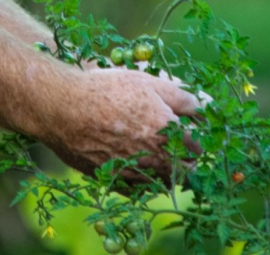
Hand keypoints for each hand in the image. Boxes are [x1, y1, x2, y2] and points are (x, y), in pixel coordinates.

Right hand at [39, 66, 204, 184]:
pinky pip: (135, 186)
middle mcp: (155, 161)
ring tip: (152, 149)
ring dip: (162, 169)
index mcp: (169, 136)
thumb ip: (182, 97)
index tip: (191, 130)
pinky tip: (131, 158)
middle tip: (175, 143)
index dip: (197, 139)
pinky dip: (139, 177)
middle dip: (184, 159)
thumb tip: (205, 106)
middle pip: (182, 171)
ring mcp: (133, 175)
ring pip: (159, 181)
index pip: (198, 149)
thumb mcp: (149, 83)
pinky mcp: (112, 181)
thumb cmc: (108, 90)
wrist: (65, 109)